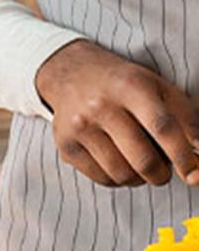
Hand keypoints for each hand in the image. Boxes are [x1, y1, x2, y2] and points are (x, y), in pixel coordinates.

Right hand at [36, 39, 198, 187]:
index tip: (192, 173)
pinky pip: (102, 179)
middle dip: (162, 174)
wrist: (70, 71)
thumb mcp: (158, 87)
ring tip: (138, 164)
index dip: (184, 157)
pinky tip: (117, 161)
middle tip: (162, 169)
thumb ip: (186, 120)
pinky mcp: (65, 142)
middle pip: (144, 160)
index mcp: (130, 86)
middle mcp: (101, 105)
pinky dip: (118, 179)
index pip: (163, 128)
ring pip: (123, 174)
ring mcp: (80, 125)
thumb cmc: (123, 83)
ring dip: (140, 178)